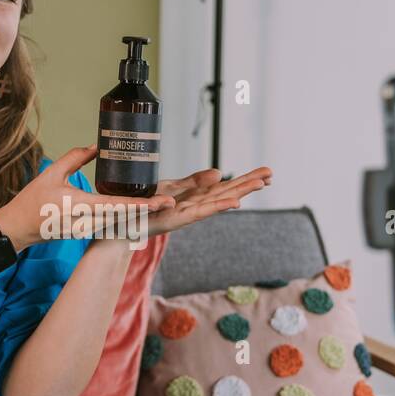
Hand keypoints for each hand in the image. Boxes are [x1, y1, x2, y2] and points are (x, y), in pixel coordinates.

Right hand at [0, 144, 175, 250]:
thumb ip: (75, 158)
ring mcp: (88, 230)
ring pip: (121, 221)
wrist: (17, 230)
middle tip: (173, 202)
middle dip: (150, 211)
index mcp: (81, 207)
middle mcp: (89, 222)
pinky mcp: (87, 232)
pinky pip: (111, 224)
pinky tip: (141, 211)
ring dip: (140, 214)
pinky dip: (127, 217)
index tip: (163, 202)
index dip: (143, 204)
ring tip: (163, 205)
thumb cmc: (31, 202)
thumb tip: (96, 146)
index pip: (118, 205)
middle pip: (126, 216)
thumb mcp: (51, 174)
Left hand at [142, 164, 272, 237]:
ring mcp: (186, 215)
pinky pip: (198, 212)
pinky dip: (217, 207)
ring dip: (239, 194)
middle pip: (227, 193)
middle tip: (271, 174)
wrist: (123, 222)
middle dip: (248, 184)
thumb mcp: (172, 187)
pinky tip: (233, 202)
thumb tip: (219, 172)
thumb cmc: (146, 206)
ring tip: (259, 184)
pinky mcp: (174, 220)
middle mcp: (195, 207)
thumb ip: (195, 181)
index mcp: (196, 198)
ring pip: (218, 202)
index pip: (226, 187)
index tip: (267, 173)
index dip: (246, 180)